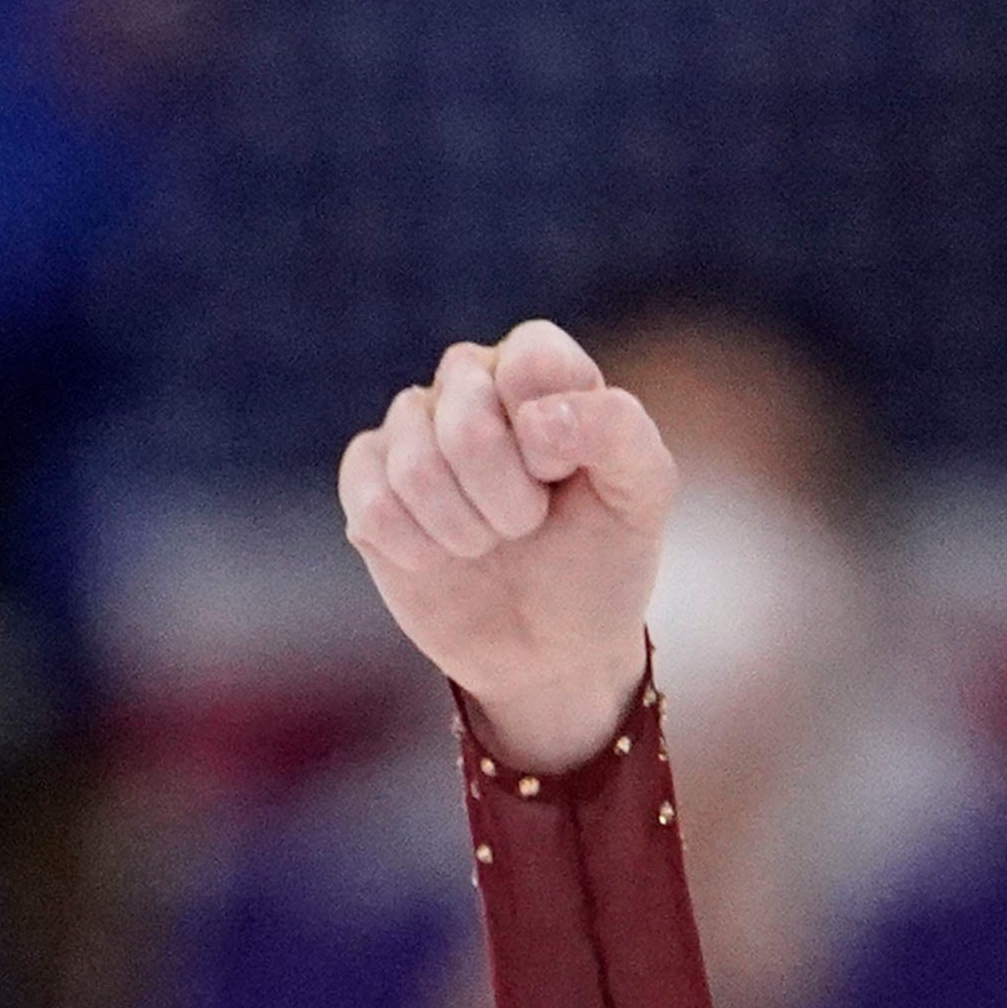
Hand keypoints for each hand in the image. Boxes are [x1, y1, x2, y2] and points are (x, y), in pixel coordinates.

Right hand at [338, 320, 676, 770]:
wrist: (552, 648)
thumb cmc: (600, 560)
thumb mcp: (641, 497)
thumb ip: (620, 433)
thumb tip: (536, 420)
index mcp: (537, 369)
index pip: (529, 359)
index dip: (549, 436)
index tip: (565, 475)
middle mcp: (467, 383)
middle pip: (465, 419)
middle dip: (510, 499)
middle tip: (529, 524)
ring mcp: (409, 429)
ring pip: (415, 466)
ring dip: (466, 531)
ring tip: (491, 542)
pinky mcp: (366, 480)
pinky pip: (373, 505)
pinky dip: (420, 551)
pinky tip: (444, 558)